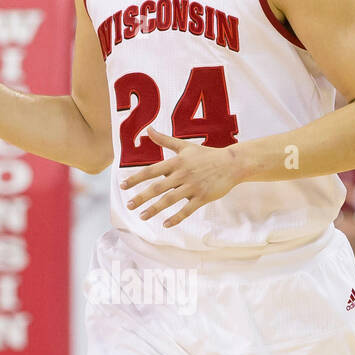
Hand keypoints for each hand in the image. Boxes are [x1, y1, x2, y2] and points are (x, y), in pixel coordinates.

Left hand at [120, 129, 244, 227]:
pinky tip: (165, 224)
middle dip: (141, 197)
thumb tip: (148, 129)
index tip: (122, 186)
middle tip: (128, 206)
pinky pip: (187, 210)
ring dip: (155, 209)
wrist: (231, 163)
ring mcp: (193, 186)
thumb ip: (164, 140)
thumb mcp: (185, 146)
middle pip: (157, 187)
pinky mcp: (203, 197)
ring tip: (142, 216)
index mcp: (176, 162)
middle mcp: (182, 174)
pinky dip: (176, 218)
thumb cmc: (206, 155)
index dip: (135, 178)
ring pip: (170, 200)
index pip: (151, 171)